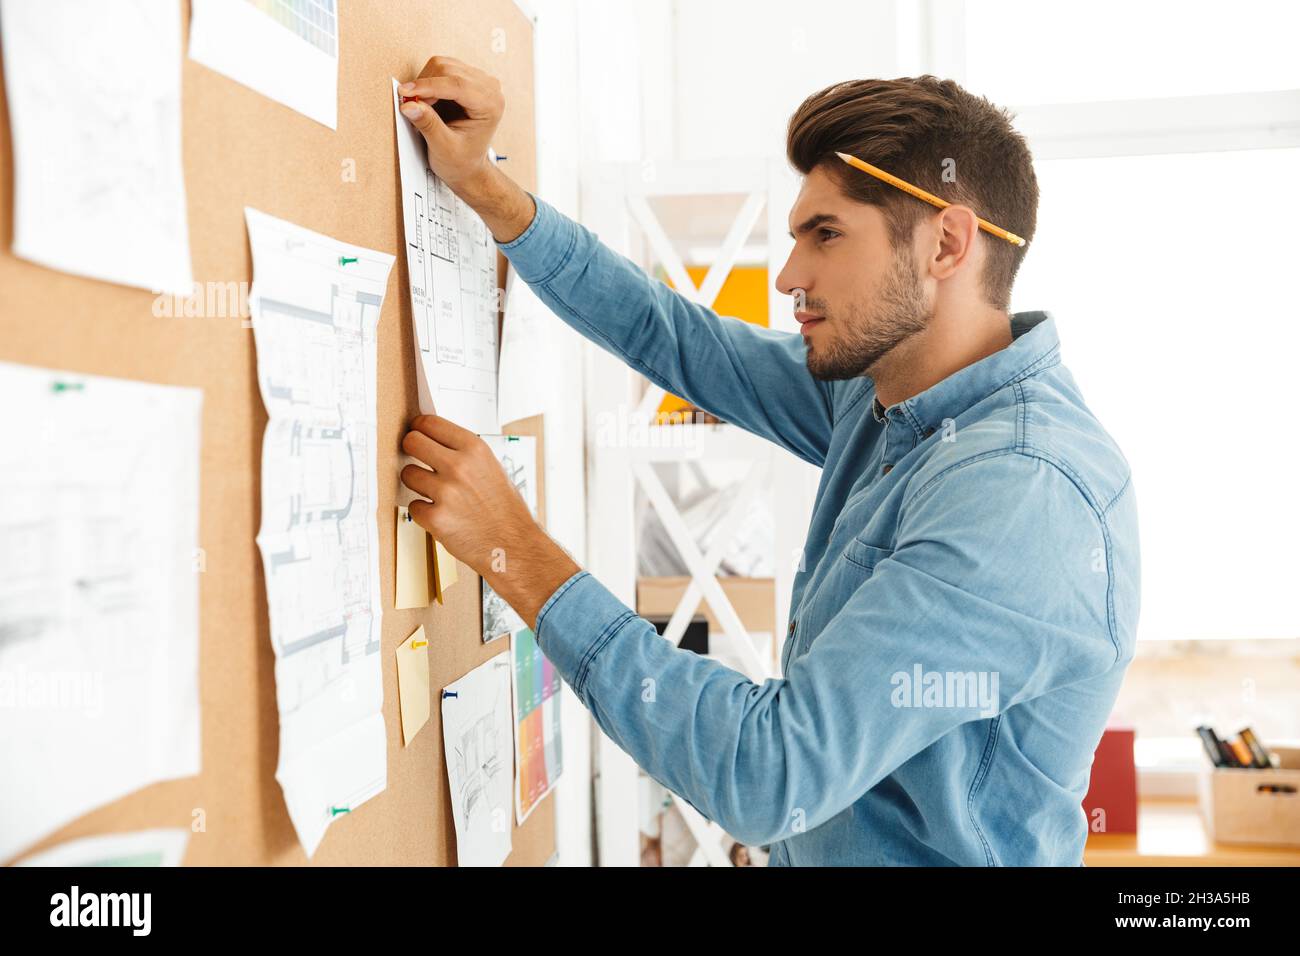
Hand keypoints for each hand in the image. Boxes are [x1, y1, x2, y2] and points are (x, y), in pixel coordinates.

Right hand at [399, 56, 502, 191]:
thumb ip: (428, 124)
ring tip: (424, 109)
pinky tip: (430, 102)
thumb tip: (408, 104)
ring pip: (442, 65)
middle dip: (425, 86)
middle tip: (413, 108)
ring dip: (426, 84)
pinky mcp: (467, 77)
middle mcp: (489, 88)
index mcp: (491, 105)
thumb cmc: (461, 161)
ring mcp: (479, 79)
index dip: (428, 86)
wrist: (468, 166)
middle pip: (448, 70)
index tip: (405, 92)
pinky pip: (441, 68)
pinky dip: (429, 82)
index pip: (457, 84)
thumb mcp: (443, 147)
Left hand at [400, 416, 579, 627]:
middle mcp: (459, 466)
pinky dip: (423, 512)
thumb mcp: (491, 467)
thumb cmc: (504, 508)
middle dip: (411, 450)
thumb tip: (430, 439)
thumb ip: (462, 452)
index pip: (429, 423)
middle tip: (418, 461)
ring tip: (435, 494)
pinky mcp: (436, 519)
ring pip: (407, 474)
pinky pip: (412, 506)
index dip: (418, 428)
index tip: (417, 435)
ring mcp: (446, 493)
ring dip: (416, 484)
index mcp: (475, 449)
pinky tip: (442, 515)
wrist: (514, 545)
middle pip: (411, 442)